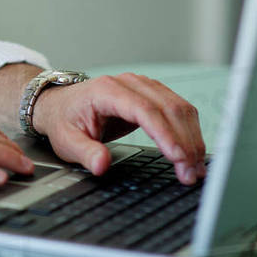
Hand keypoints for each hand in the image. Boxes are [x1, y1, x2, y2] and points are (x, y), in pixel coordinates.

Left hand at [31, 72, 206, 184]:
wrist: (61, 103)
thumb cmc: (64, 119)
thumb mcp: (66, 140)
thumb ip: (85, 152)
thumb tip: (101, 164)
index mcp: (107, 91)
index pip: (144, 110)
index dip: (165, 133)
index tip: (178, 157)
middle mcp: (129, 83)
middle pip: (168, 108)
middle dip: (184, 143)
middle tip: (191, 174)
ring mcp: (143, 86)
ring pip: (179, 108)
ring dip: (191, 138)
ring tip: (196, 169)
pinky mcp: (152, 95)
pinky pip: (179, 110)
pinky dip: (189, 132)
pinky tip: (193, 153)